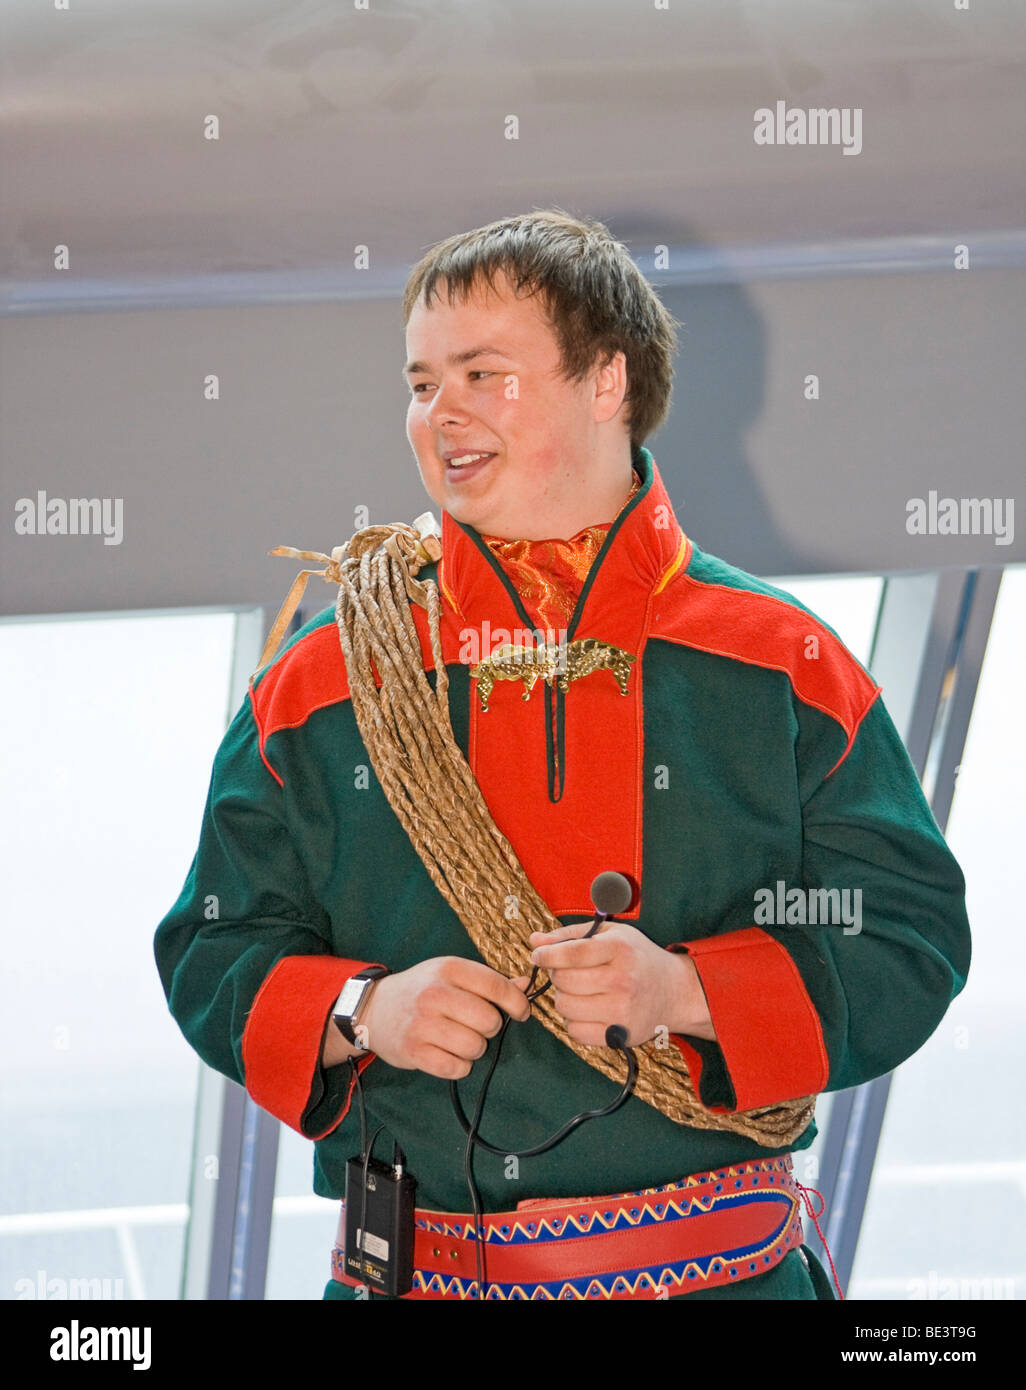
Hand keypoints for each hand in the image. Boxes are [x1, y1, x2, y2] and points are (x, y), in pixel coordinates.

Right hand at [356, 956, 531, 1079]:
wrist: (374, 1008)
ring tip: (459, 1039)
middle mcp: (435, 994)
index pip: (496, 986)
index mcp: (448, 969)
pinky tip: (449, 1054)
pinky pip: (457, 1068)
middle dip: (490, 1027)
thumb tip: (526, 986)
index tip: (520, 1012)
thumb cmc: (421, 989)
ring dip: (474, 1048)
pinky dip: (459, 1066)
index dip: (516, 1003)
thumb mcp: (451, 974)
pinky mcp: (414, 1052)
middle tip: (475, 1024)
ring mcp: (422, 1024)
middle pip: (489, 1021)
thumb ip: (489, 980)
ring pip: (475, 1047)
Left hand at [528, 922, 715, 1045]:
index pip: (573, 953)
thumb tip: (535, 941)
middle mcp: (622, 980)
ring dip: (564, 998)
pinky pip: (574, 1032)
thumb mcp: (611, 934)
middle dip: (557, 975)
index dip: (548, 955)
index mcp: (620, 949)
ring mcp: (621, 1011)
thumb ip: (571, 935)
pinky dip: (574, 1022)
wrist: (675, 992)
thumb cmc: (638, 958)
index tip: (537, 956)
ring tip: (580, 991)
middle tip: (567, 973)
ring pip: (565, 1007)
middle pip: (564, 981)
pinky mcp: (620, 1035)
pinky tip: (588, 1011)